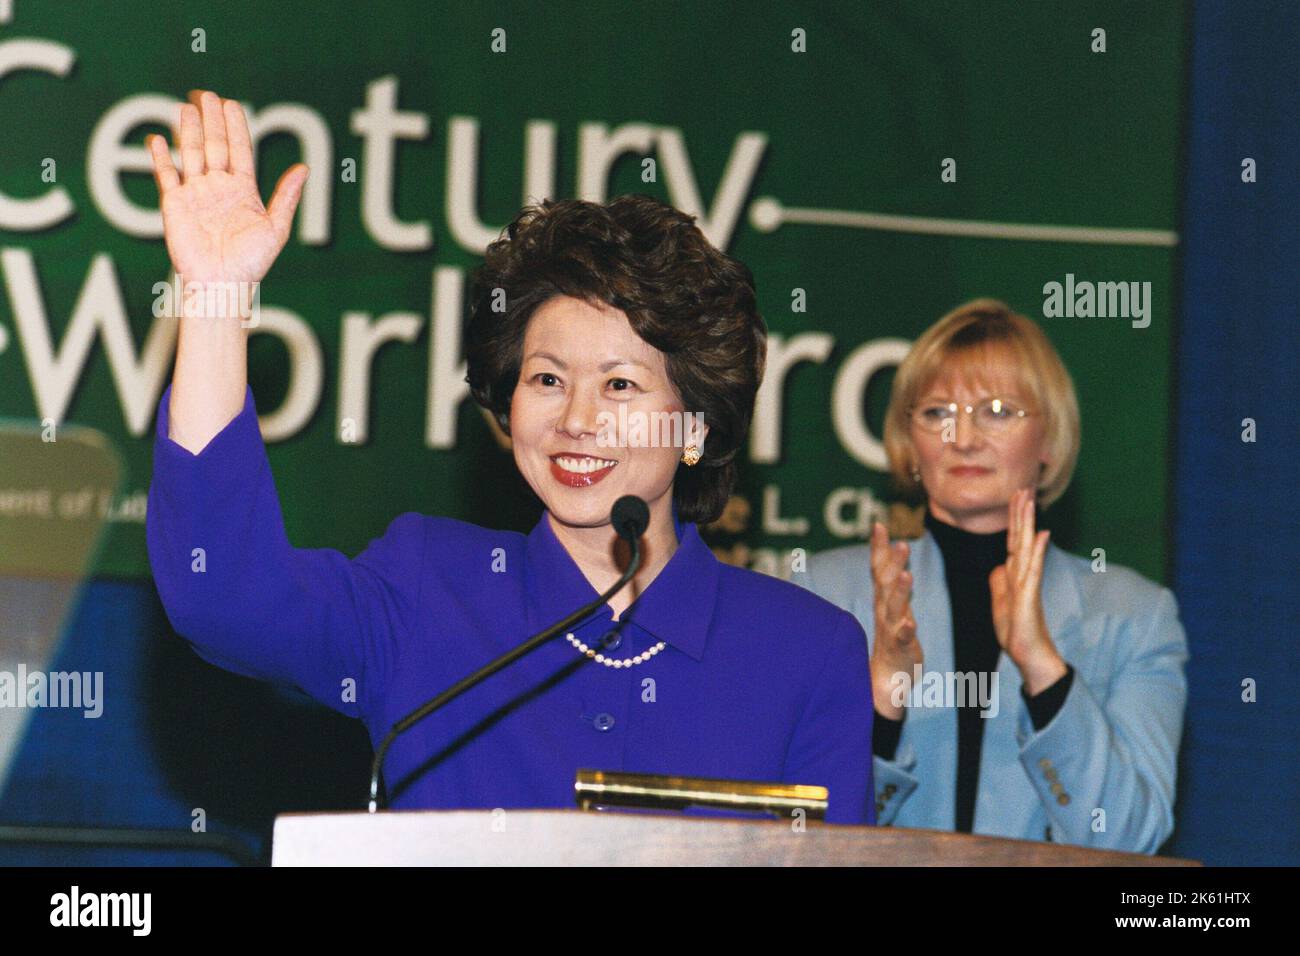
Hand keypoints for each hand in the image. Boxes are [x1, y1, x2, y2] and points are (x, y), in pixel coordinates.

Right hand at [148, 90, 307, 286]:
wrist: (222, 284)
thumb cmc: (251, 263)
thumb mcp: (276, 228)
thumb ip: (287, 197)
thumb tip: (304, 169)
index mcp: (243, 191)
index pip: (239, 150)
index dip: (236, 127)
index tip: (231, 104)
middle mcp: (219, 188)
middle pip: (214, 146)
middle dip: (211, 120)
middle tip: (206, 94)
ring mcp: (196, 194)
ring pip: (190, 154)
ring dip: (188, 131)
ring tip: (186, 107)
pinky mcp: (175, 205)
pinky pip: (166, 176)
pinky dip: (161, 158)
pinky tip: (158, 139)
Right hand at [869, 520, 921, 717]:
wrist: (887, 678)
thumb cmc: (894, 635)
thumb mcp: (893, 603)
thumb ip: (893, 578)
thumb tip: (896, 547)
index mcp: (883, 597)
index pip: (878, 567)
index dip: (878, 546)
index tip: (878, 524)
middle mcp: (884, 609)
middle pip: (885, 582)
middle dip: (892, 562)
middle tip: (902, 544)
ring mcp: (890, 628)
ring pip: (893, 607)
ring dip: (899, 591)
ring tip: (907, 576)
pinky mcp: (900, 648)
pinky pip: (902, 638)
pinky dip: (904, 630)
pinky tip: (909, 623)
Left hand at [988, 489, 1066, 693]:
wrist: (1028, 654)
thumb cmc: (1016, 630)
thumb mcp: (1000, 602)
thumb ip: (999, 582)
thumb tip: (998, 565)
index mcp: (1013, 574)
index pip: (1012, 540)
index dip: (1013, 519)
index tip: (1016, 496)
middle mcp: (1022, 574)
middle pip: (1021, 537)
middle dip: (1021, 512)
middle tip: (1024, 487)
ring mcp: (1027, 583)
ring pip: (1027, 546)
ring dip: (1027, 523)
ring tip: (1030, 501)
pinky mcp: (1029, 596)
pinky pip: (1033, 569)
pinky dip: (1037, 551)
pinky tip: (1042, 534)